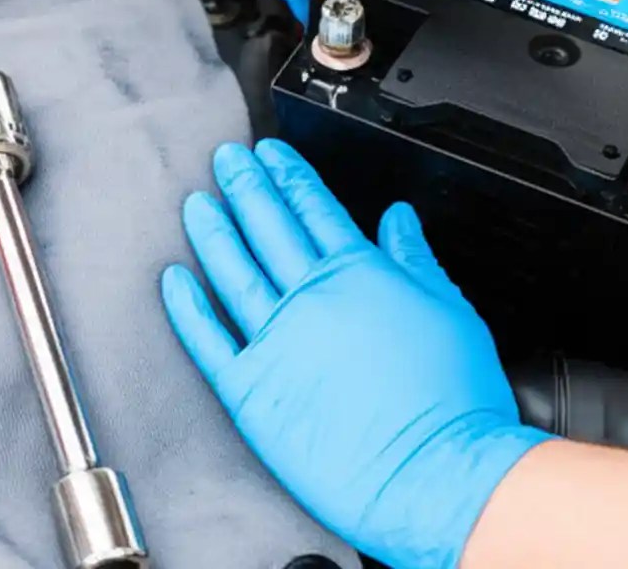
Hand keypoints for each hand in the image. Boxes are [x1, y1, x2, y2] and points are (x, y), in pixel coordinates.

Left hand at [160, 140, 549, 568]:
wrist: (437, 474)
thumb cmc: (453, 403)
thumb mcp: (452, 311)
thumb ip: (417, 260)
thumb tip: (399, 220)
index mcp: (361, 274)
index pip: (314, 209)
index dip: (289, 175)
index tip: (270, 154)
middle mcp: (312, 298)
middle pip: (268, 227)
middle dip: (245, 186)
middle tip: (226, 160)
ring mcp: (277, 342)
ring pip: (232, 271)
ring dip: (212, 231)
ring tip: (197, 202)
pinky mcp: (251, 391)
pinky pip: (208, 339)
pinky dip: (187, 307)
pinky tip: (174, 280)